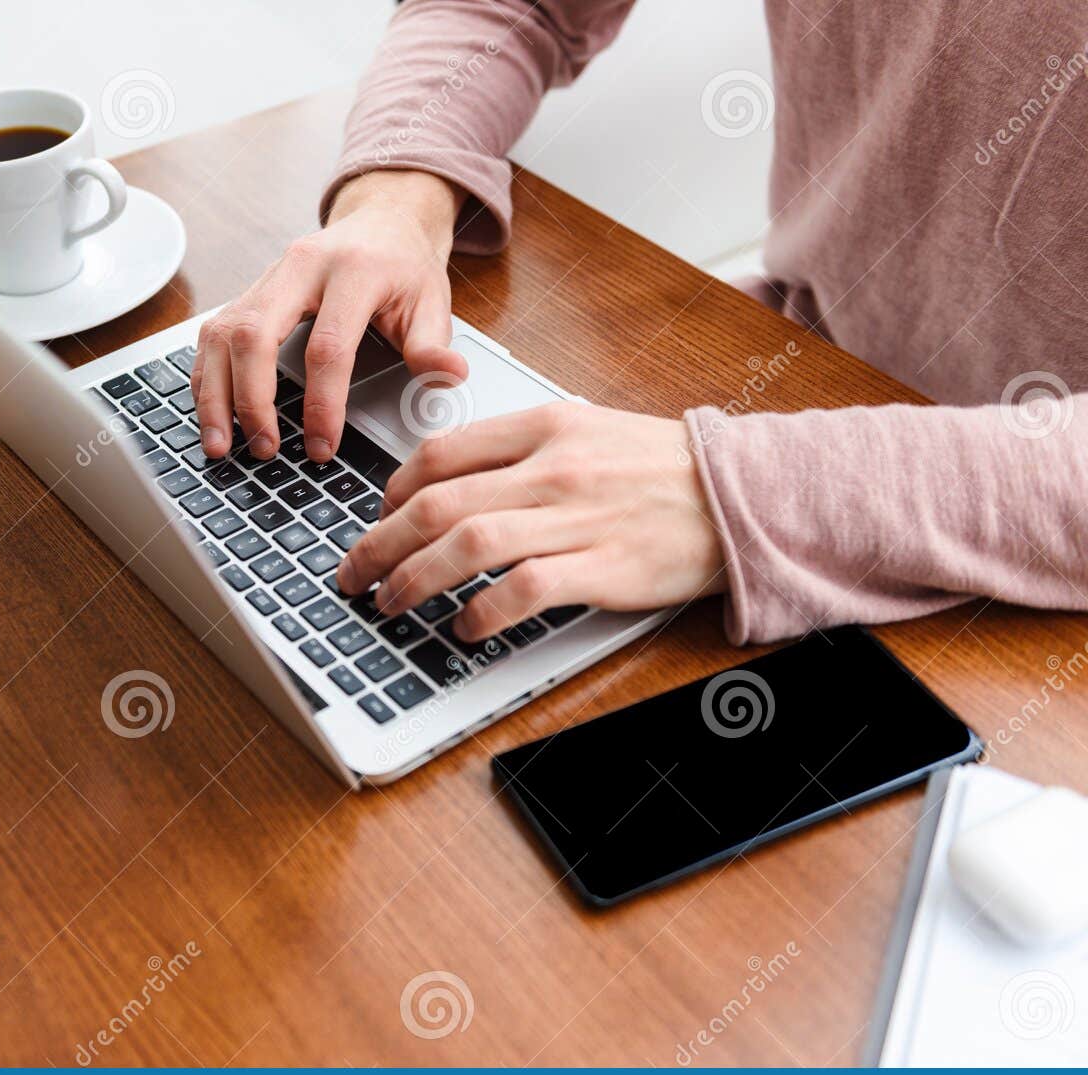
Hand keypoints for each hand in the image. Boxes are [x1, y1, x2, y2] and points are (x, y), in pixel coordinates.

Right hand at [190, 170, 467, 462]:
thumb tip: (448, 376)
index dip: (323, 403)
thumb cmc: (403, 266)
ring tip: (221, 443)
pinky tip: (210, 414)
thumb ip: (433, 343)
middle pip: (255, 334)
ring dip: (216, 395)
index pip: (329, 346)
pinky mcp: (248, 292)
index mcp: (352, 271)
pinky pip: (213, 334)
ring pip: (222, 334)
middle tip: (264, 449)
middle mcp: (299, 267)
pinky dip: (206, 377)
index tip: (322, 446)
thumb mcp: (432, 300)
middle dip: (252, 400)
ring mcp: (267, 277)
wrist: (380, 221)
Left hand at [336, 401, 727, 640]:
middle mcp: (553, 468)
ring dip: (414, 580)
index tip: (376, 520)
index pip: (439, 455)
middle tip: (355, 573)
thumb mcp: (584, 430)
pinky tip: (464, 627)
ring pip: (467, 545)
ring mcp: (578, 518)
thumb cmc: (660, 468)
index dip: (390, 493)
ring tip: (392, 604)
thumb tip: (443, 480)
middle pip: (436, 504)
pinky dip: (482, 612)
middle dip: (379, 545)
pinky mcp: (604, 567)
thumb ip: (517, 449)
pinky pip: (522, 590)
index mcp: (544, 426)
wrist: (741, 493)